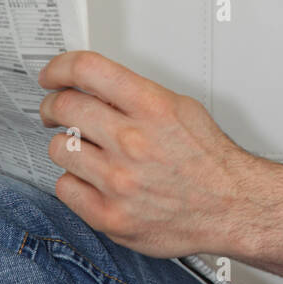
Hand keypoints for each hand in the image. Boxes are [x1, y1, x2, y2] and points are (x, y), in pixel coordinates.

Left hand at [37, 50, 263, 257]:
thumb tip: (95, 86)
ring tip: (86, 150)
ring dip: (68, 145)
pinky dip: (75, 181)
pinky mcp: (110, 216)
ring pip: (59, 148)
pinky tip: (92, 179)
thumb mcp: (180, 107)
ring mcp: (119, 181)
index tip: (51, 75)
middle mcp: (133, 141)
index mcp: (152, 107)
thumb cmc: (208, 159)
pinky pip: (65, 187)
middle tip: (55, 110)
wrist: (231, 206)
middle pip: (64, 107)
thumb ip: (136, 94)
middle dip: (54, 106)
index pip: (86, 70)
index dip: (59, 67)